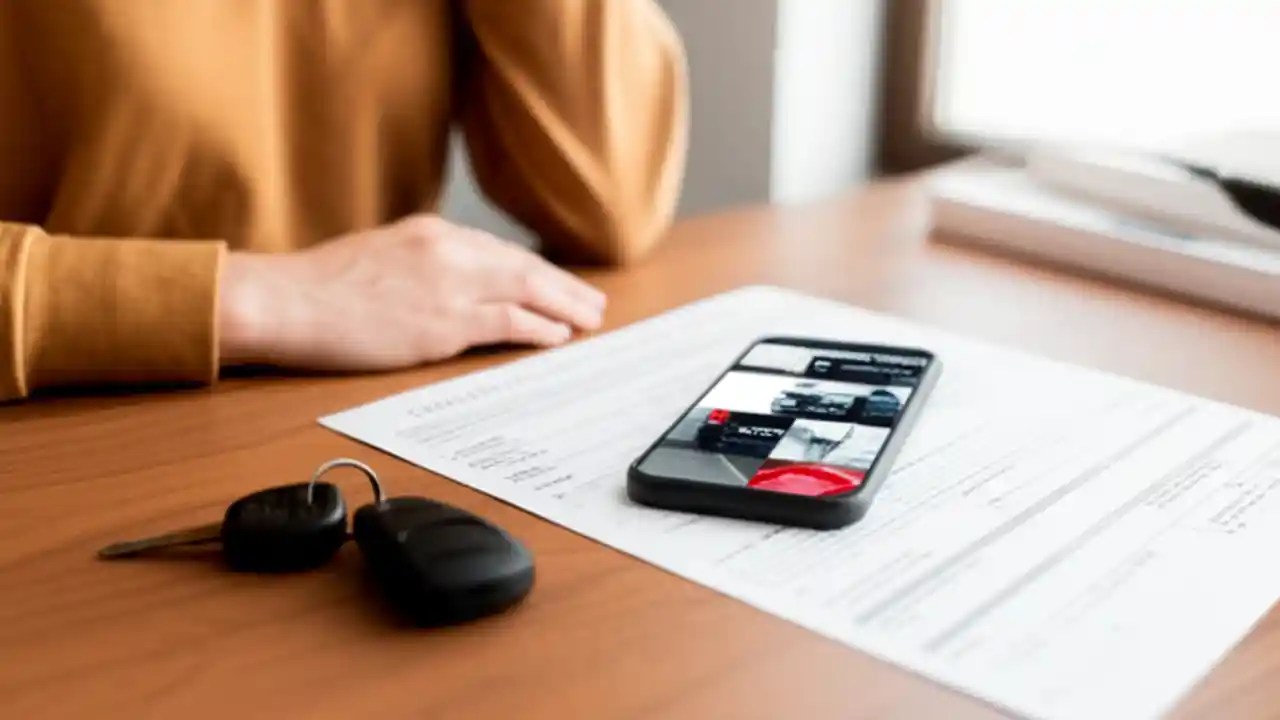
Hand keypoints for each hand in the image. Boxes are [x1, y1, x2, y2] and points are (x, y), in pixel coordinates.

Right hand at [217, 215, 605, 368]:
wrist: (285, 301)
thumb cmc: (318, 287)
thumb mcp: (377, 255)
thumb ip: (419, 264)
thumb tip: (447, 286)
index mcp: (430, 232)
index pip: (498, 251)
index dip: (534, 271)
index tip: (556, 283)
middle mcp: (446, 252)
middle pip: (523, 266)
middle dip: (564, 285)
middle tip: (594, 302)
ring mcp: (447, 287)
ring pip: (525, 290)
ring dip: (564, 306)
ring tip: (589, 320)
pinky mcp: (440, 324)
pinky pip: (505, 322)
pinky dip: (537, 328)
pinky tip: (556, 336)